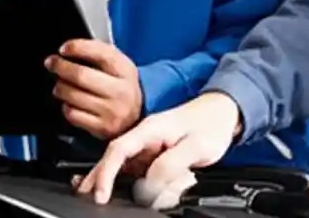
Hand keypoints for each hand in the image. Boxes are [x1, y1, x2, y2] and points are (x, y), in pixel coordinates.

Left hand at [45, 39, 141, 140]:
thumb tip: (69, 49)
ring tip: (60, 85)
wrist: (135, 117)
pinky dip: (66, 106)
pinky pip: (72, 114)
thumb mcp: (117, 66)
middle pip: (81, 75)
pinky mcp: (102, 128)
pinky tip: (70, 103)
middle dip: (61, 66)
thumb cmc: (118, 86)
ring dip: (60, 87)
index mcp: (125, 70)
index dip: (78, 48)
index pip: (100, 53)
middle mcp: (121, 91)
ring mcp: (112, 111)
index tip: (63, 48)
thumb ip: (97, 53)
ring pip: (73, 95)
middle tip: (50, 63)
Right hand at [77, 91, 240, 204]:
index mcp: (150, 129)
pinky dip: (120, 178)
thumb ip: (171, 164)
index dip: (106, 173)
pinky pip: (133, 167)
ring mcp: (148, 145)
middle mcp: (144, 136)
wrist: (223, 112)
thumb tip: (150, 184)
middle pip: (113, 157)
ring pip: (121, 163)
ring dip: (106, 178)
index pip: (119, 150)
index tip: (101, 193)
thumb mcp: (196, 146)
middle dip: (97, 176)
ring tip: (91, 194)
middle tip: (84, 195)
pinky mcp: (154, 153)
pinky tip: (113, 186)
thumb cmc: (211, 124)